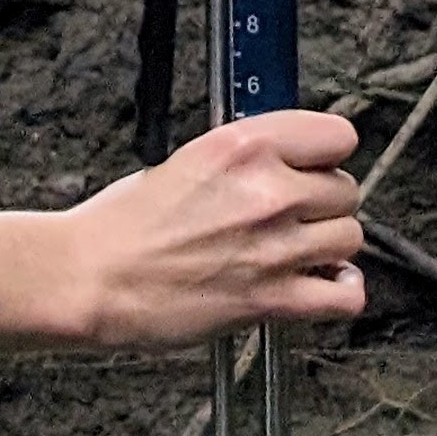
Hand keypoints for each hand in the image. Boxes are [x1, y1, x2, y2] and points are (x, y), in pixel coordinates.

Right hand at [68, 111, 365, 347]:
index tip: (310, 168)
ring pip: (349, 238)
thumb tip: (285, 165)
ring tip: (294, 251)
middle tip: (287, 217)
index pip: (337, 137)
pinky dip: (340, 291)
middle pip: (346, 190)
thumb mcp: (183, 161)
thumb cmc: (118, 226)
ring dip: (326, 246)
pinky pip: (345, 294)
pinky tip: (320, 283)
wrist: (87, 277)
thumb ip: (244, 159)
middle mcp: (266, 192)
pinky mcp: (271, 298)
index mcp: (242, 147)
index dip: (324, 155)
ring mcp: (273, 247)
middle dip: (320, 204)